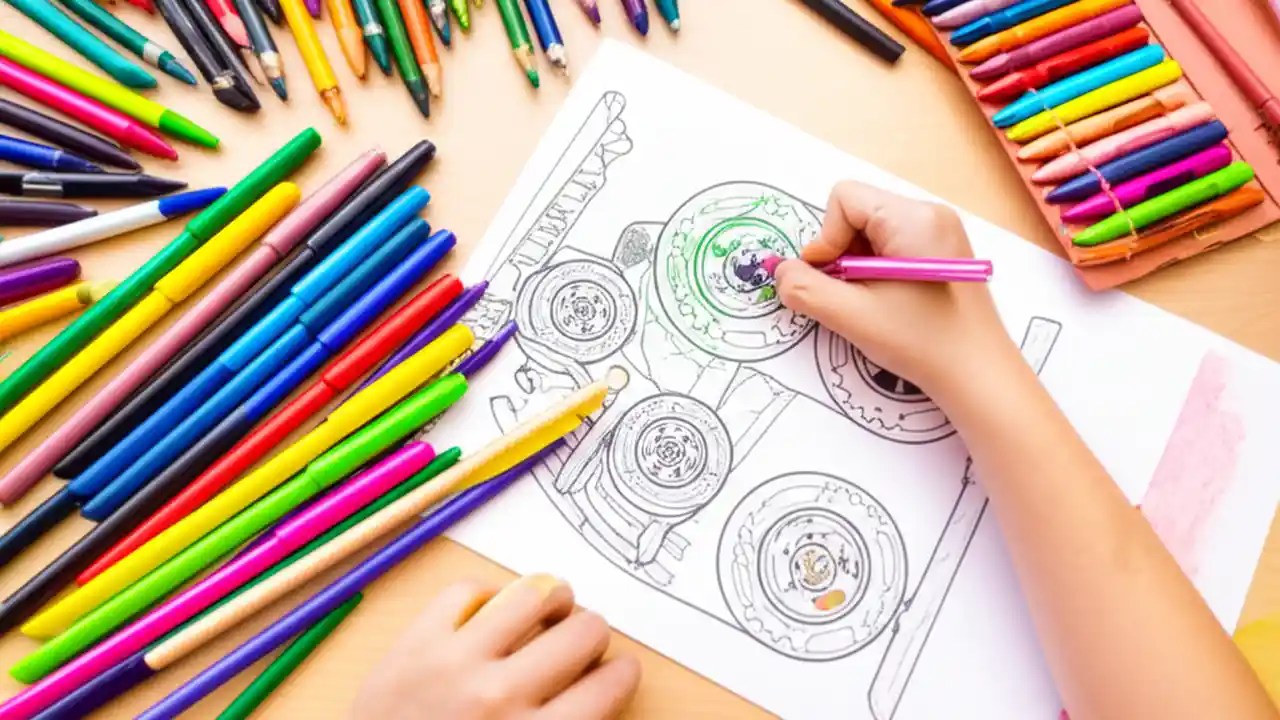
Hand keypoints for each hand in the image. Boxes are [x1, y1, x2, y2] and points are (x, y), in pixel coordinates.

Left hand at [355, 575, 639, 719]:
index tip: (615, 672)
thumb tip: (596, 695)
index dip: (621, 674)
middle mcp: (501, 697)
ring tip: (550, 608)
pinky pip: (466, 590)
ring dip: (552, 600)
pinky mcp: (415, 644)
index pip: (609, 685)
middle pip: (584, 632)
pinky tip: (492, 613)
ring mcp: (455, 664)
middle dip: (592, 635)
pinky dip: (485, 595)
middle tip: (582, 643)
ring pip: (534, 594)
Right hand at [774, 181, 1013, 400]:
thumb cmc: (922, 342)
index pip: (844, 198)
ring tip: (872, 301)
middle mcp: (931, 213)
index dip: (825, 238)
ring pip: (873, 230)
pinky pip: (893, 244)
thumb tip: (780, 271)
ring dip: (858, 263)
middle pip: (858, 212)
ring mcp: (942, 232)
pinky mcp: (944, 252)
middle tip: (852, 294)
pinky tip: (888, 302)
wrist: (979, 375)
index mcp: (913, 217)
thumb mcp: (852, 316)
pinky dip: (877, 269)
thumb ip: (805, 289)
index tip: (832, 280)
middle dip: (842, 251)